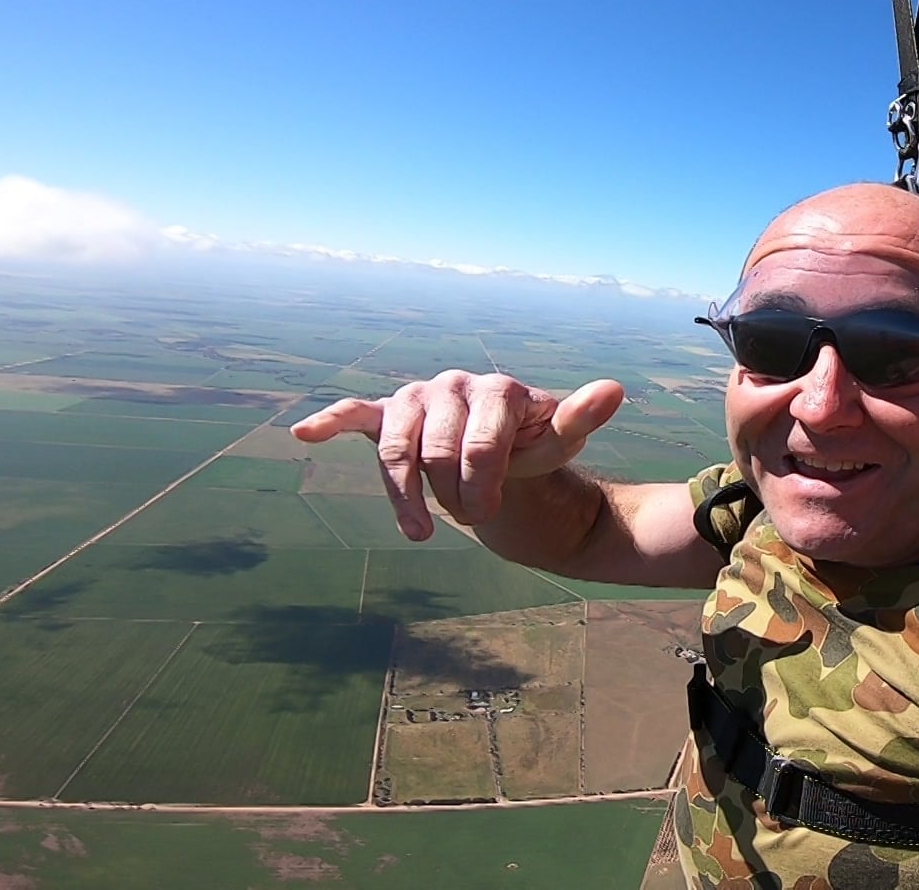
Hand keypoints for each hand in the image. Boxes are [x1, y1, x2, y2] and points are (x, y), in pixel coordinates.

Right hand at [290, 370, 623, 539]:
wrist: (500, 448)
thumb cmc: (532, 444)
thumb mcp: (560, 439)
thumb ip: (581, 417)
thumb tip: (615, 390)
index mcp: (496, 390)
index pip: (480, 443)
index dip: (483, 484)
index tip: (489, 513)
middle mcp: (453, 385)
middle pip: (436, 452)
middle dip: (451, 493)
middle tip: (469, 518)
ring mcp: (416, 397)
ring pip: (395, 449)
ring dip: (403, 495)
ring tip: (421, 533)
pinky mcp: (386, 413)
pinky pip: (353, 414)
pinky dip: (328, 422)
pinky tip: (303, 432)